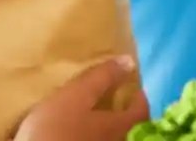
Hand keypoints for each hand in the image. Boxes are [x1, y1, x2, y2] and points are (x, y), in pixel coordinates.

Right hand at [16, 57, 149, 140]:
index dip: (140, 97)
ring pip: (112, 140)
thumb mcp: (75, 96)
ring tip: (95, 116)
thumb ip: (101, 78)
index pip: (141, 112)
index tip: (134, 86)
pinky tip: (78, 134)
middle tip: (116, 100)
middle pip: (130, 129)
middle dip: (127, 115)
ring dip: (110, 128)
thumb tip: (129, 62)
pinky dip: (93, 137)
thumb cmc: (55, 129)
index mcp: (116, 127)